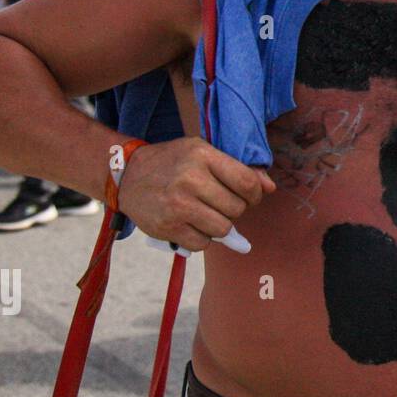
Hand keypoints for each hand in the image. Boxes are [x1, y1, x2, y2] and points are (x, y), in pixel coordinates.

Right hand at [116, 137, 275, 251]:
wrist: (126, 174)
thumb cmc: (173, 162)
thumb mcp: (203, 153)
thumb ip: (239, 169)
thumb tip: (270, 187)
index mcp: (203, 156)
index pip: (247, 182)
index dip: (255, 193)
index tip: (249, 196)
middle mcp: (190, 180)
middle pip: (237, 209)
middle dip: (235, 209)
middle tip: (221, 203)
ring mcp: (177, 205)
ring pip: (223, 229)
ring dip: (220, 225)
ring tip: (207, 213)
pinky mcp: (167, 227)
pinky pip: (203, 243)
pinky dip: (202, 238)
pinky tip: (191, 224)